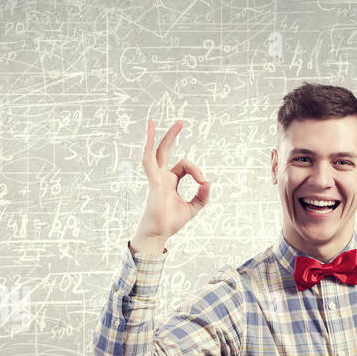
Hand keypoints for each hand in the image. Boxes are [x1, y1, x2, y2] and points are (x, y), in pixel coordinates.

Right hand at [132, 119, 210, 245]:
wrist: (158, 233)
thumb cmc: (171, 222)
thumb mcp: (193, 207)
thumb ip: (203, 196)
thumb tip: (208, 183)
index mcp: (170, 181)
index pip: (184, 165)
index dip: (197, 171)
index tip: (203, 184)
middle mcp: (161, 177)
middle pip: (164, 151)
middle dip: (171, 136)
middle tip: (180, 122)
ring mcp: (156, 179)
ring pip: (153, 153)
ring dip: (154, 138)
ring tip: (151, 122)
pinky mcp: (154, 183)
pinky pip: (149, 164)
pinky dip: (149, 151)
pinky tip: (148, 140)